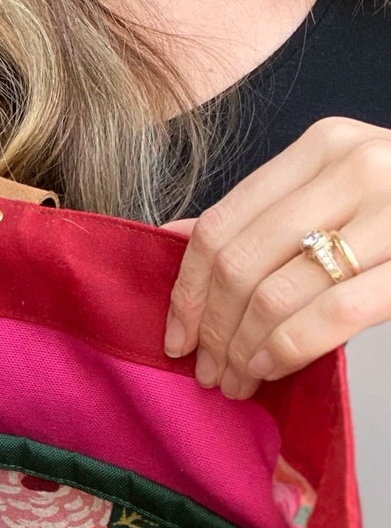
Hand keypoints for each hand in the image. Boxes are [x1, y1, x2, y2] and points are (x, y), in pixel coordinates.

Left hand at [162, 116, 390, 397]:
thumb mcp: (336, 192)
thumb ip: (263, 214)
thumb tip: (172, 241)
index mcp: (323, 146)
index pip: (222, 224)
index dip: (187, 290)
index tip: (176, 335)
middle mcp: (355, 168)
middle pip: (240, 264)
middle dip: (212, 329)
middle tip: (206, 371)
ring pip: (276, 294)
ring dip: (242, 351)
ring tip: (236, 380)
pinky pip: (330, 316)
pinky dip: (286, 351)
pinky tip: (272, 369)